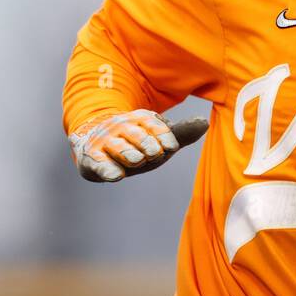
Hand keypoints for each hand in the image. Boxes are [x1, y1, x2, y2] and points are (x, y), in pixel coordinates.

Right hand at [68, 110, 207, 182]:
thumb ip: (180, 133)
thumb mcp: (158, 138)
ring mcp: (105, 142)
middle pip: (137, 136)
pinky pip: (99, 163)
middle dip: (147, 144)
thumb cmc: (135, 142)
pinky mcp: (91, 158)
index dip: (164, 136)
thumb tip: (204, 123)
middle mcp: (121, 127)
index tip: (171, 147)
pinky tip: (116, 176)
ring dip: (130, 154)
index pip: (155, 125)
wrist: (93, 140)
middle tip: (154, 154)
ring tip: (138, 160)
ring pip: (120, 148)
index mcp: (140, 119)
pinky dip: (107, 170)